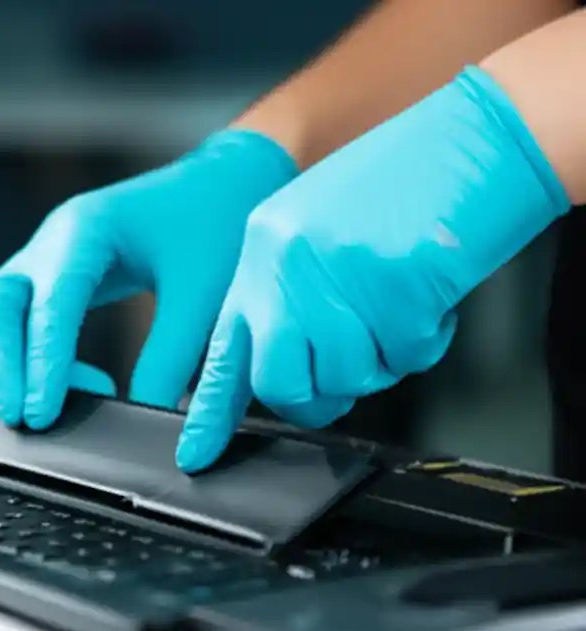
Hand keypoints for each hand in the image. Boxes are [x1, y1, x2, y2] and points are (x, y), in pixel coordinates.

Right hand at [0, 129, 297, 427]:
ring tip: (42, 413)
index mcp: (88, 229)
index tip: (43, 414)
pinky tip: (69, 384)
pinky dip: (31, 354)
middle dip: (4, 365)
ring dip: (9, 363)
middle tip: (24, 419)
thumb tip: (148, 418)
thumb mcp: (203, 295)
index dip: (43, 364)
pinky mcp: (58, 273)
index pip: (50, 305)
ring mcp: (51, 254)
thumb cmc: (219, 222)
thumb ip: (170, 359)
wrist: (229, 182)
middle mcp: (56, 238)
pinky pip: (23, 317)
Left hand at [177, 66, 571, 472]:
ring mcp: (334, 271)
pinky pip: (406, 356)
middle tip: (352, 372)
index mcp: (261, 249)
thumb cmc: (407, 183)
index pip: (226, 347)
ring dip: (383, 361)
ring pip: (346, 377)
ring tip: (401, 309)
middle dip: (318, 397)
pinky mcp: (389, 282)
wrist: (476, 134)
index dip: (211, 410)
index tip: (196, 454)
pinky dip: (428, 339)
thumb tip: (284, 373)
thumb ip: (292, 295)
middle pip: (280, 382)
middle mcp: (285, 261)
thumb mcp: (322, 231)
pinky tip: (431, 293)